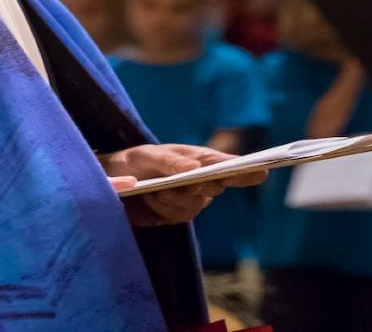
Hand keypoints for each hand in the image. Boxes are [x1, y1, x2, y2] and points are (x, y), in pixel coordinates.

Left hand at [101, 144, 267, 226]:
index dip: (246, 168)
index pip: (226, 162)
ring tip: (155, 190)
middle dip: (195, 187)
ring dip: (173, 199)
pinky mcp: (175, 214)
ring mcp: (189, 198)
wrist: (109, 183)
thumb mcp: (147, 156)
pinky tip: (151, 200)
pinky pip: (180, 216)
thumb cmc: (131, 161)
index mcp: (197, 157)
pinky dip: (164, 209)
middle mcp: (198, 177)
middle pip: (216, 187)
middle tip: (174, 183)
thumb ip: (172, 162)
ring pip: (196, 205)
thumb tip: (197, 168)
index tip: (262, 171)